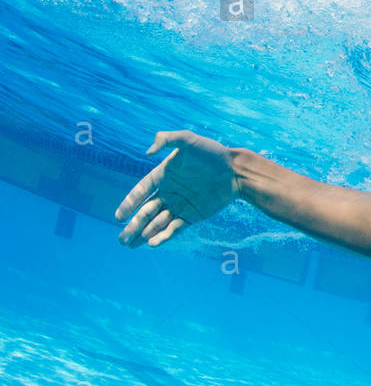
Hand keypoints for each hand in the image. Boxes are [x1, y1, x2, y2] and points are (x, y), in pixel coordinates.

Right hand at [114, 130, 239, 247]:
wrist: (236, 170)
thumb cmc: (212, 153)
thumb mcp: (189, 140)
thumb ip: (167, 139)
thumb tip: (147, 152)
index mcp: (163, 175)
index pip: (140, 192)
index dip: (129, 204)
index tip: (119, 217)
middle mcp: (169, 192)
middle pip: (146, 212)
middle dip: (132, 226)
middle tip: (120, 240)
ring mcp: (180, 205)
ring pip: (157, 222)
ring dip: (143, 234)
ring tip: (129, 245)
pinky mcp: (193, 215)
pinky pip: (175, 228)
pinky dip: (164, 236)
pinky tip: (152, 243)